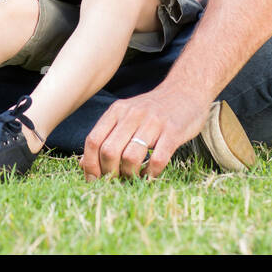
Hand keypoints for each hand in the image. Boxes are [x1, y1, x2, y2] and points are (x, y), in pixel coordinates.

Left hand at [79, 85, 211, 180]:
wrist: (186, 91)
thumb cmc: (153, 110)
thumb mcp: (126, 116)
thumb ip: (107, 136)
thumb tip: (84, 165)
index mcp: (117, 111)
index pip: (93, 140)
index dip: (90, 164)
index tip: (94, 179)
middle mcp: (132, 115)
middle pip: (109, 151)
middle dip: (109, 172)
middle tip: (117, 179)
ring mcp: (153, 123)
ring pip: (130, 157)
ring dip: (130, 174)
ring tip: (134, 177)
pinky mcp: (173, 132)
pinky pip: (158, 160)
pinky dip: (151, 174)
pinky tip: (150, 174)